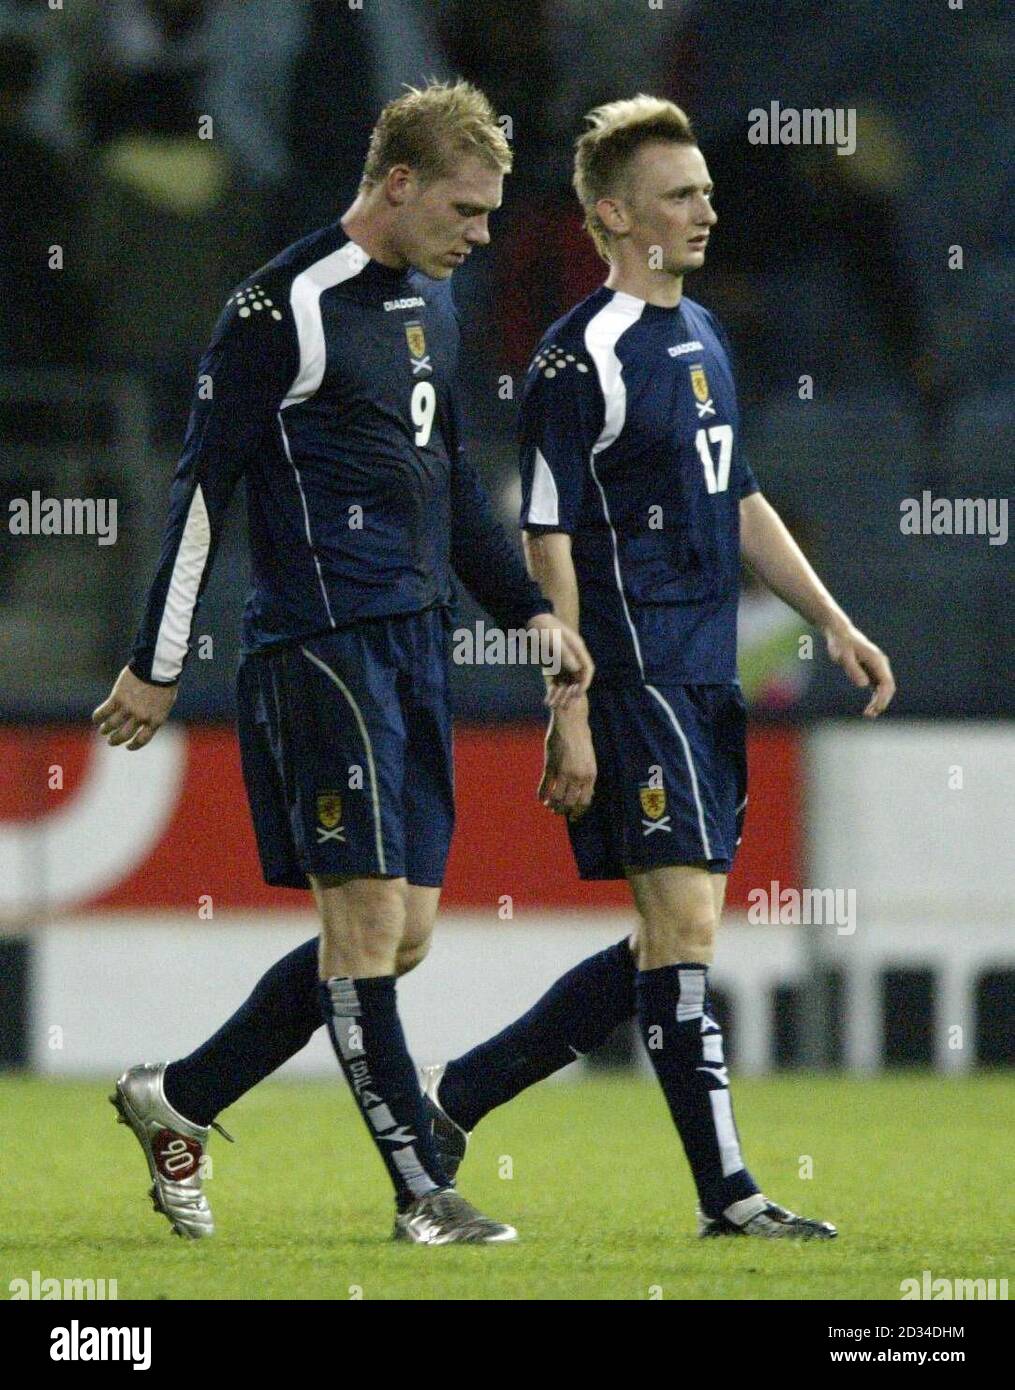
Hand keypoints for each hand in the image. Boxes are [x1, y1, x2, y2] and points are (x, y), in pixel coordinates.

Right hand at [91, 665, 177, 749]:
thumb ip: (154, 715)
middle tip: (111, 740)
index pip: (142, 740)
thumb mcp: (164, 704)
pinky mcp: (117, 697)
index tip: (127, 746)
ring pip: (111, 725)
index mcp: (155, 720)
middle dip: (115, 740)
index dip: (133, 745)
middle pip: (123, 735)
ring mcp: (128, 708)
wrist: (158, 667)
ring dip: (105, 729)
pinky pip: (103, 712)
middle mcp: (141, 717)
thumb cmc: (164, 682)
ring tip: (103, 730)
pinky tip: (96, 718)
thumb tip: (142, 723)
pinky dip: (98, 717)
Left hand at [526, 612, 594, 709]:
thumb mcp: (553, 639)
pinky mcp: (552, 665)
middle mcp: (573, 656)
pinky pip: (555, 680)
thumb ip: (565, 654)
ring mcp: (563, 661)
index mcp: (577, 648)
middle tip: (566, 706)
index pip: (587, 668)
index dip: (585, 682)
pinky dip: (552, 691)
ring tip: (554, 706)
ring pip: (566, 682)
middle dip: (572, 693)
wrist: (528, 620)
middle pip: (577, 678)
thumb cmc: (542, 627)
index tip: (579, 694)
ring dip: (562, 694)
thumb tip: (577, 669)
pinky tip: (547, 700)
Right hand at [538, 703, 596, 818]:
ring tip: (550, 806)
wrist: (571, 722)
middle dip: (563, 810)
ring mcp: (563, 772)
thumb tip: (585, 795)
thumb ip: (586, 777)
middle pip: (569, 803)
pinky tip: (542, 798)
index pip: (585, 802)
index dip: (578, 812)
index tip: (573, 817)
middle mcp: (578, 776)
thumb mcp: (589, 760)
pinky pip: (545, 787)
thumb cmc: (581, 740)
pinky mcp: (550, 766)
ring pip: (556, 798)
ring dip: (552, 805)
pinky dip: (542, 795)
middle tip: (558, 812)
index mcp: (590, 775)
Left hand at [824, 621, 895, 717]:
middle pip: (888, 687)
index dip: (882, 698)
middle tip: (869, 715)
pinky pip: (878, 687)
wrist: (839, 633)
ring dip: (879, 702)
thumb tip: (864, 685)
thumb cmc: (840, 643)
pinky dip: (875, 698)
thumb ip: (853, 670)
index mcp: (877, 661)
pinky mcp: (871, 670)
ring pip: (884, 689)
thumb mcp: (843, 656)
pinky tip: (869, 708)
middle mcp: (881, 664)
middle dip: (881, 702)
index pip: (887, 683)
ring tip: (869, 714)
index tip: (874, 709)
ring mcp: (877, 667)